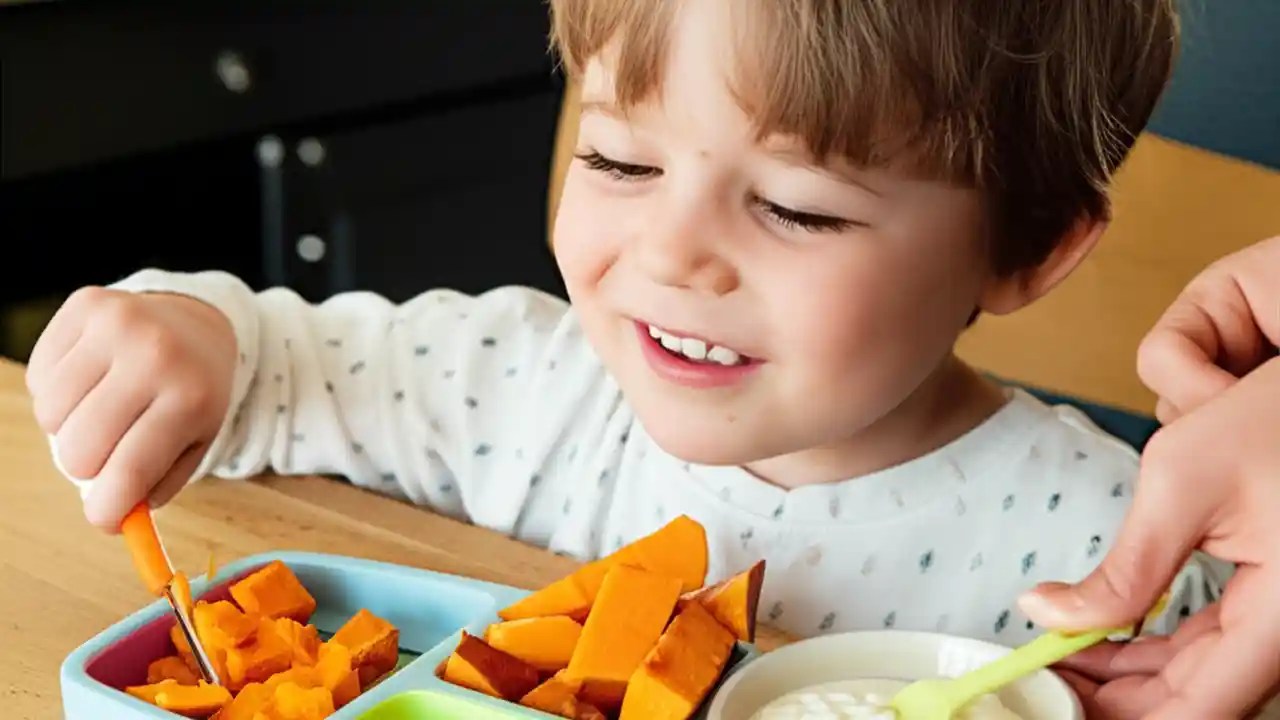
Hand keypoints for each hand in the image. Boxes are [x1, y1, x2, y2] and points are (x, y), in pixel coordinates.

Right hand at [25, 287, 236, 530]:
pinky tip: (91, 381)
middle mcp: (154, 357)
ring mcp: (117, 325)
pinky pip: (40, 376)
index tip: (102, 519)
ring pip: (51, 416)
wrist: (199, 323)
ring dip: (68, 428)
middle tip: (106, 456)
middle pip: (80, 449)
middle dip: (87, 468)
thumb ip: (156, 486)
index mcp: (190, 399)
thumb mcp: (195, 442)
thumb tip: (111, 518)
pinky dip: (57, 392)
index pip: (129, 470)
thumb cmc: (193, 394)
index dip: (106, 509)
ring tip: (103, 412)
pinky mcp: (86, 305)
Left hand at [1018, 235, 1279, 718]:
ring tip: (1065, 659)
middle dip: (1118, 695)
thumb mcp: (1184, 485)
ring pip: (1203, 667)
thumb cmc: (1279, 414)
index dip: (1123, 717)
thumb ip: (1122, 571)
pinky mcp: (1277, 587)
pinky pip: (1215, 632)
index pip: (1196, 710)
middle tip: (1048, 682)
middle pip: (1196, 694)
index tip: (1060, 705)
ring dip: (1133, 669)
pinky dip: (1158, 637)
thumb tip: (1046, 614)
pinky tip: (1108, 630)